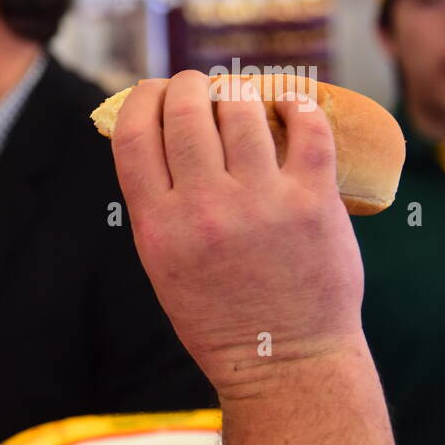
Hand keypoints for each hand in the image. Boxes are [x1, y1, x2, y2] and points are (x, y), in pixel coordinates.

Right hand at [109, 71, 366, 399]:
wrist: (281, 359)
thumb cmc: (216, 313)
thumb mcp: (162, 263)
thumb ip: (156, 204)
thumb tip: (155, 135)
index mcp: (157, 225)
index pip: (133, 134)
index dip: (139, 98)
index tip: (152, 91)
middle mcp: (204, 208)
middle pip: (184, 112)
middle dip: (187, 85)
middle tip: (196, 86)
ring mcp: (261, 203)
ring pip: (242, 110)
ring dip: (238, 94)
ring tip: (241, 100)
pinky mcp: (312, 202)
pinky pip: (307, 129)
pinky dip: (297, 106)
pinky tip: (290, 107)